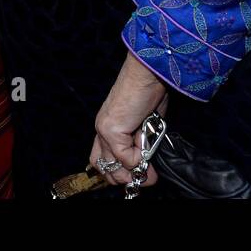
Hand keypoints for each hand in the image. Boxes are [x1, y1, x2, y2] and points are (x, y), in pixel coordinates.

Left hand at [89, 52, 169, 188]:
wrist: (148, 72)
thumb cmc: (150, 92)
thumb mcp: (147, 124)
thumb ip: (143, 143)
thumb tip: (148, 168)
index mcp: (107, 126)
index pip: (100, 160)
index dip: (118, 172)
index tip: (138, 175)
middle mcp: (101, 129)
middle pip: (104, 169)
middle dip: (126, 178)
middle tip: (147, 175)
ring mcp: (104, 130)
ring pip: (114, 168)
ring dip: (134, 171)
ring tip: (150, 164)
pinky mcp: (111, 130)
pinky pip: (126, 158)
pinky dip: (140, 157)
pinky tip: (146, 141)